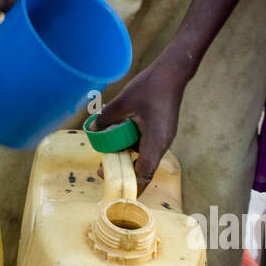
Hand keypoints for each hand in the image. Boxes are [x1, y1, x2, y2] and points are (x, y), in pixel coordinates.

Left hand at [90, 50, 191, 192]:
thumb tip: (93, 130)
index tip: (116, 191)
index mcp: (155, 142)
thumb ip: (107, 118)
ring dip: (126, 155)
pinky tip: (119, 133)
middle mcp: (161, 143)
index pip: (144, 173)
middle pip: (144, 168)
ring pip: (143, 155)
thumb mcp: (123, 102)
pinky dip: (132, 144)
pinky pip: (146, 144)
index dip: (131, 186)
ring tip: (107, 149)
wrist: (171, 73)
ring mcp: (163, 137)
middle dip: (124, 171)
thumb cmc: (150, 87)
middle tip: (102, 169)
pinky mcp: (161, 130)